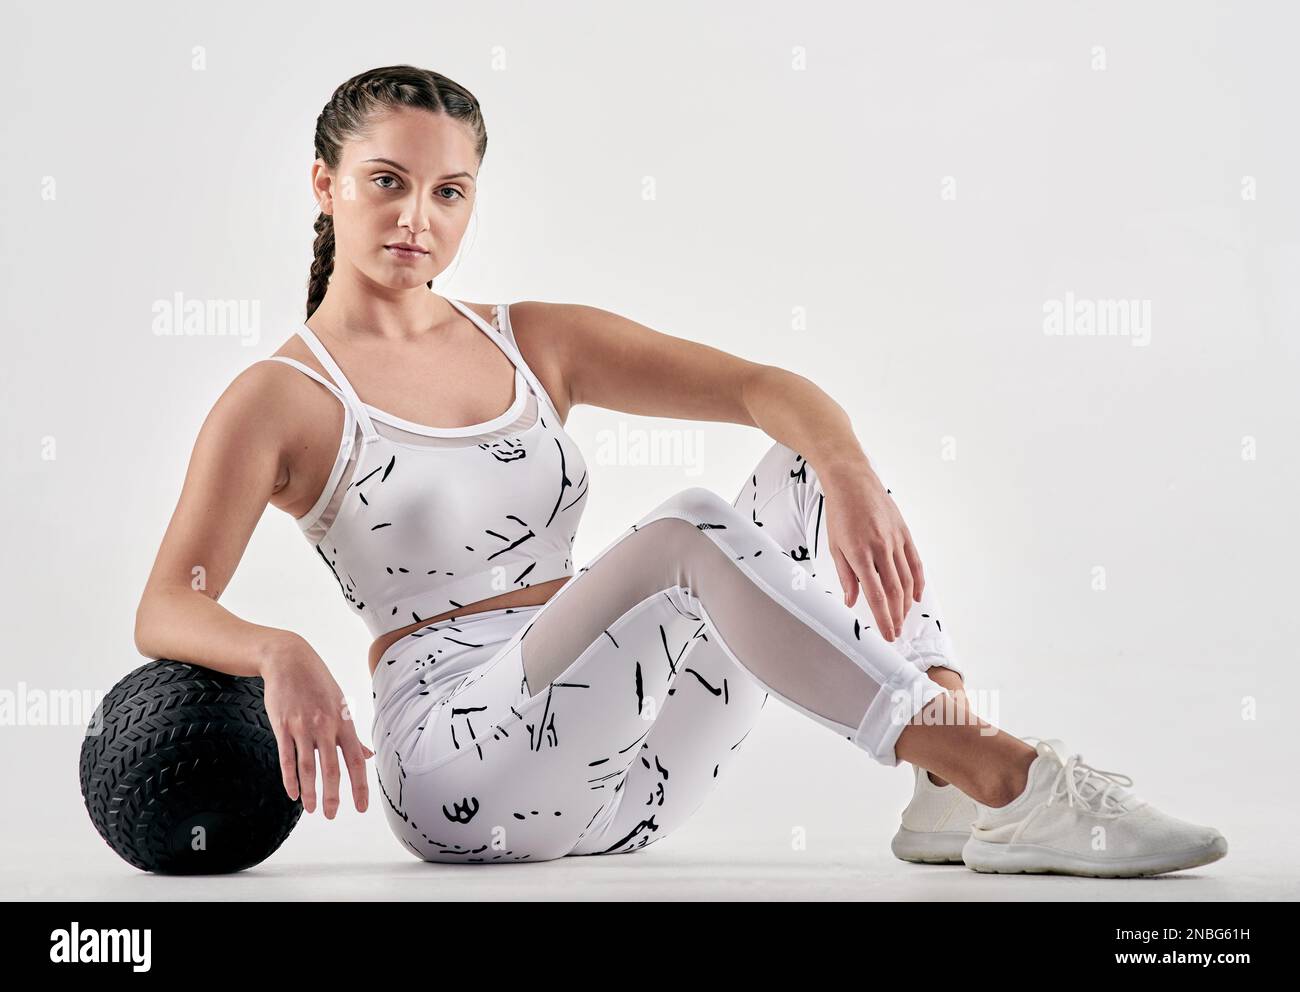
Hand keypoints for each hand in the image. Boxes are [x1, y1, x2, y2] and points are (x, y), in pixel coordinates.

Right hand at [261, 636, 374, 817]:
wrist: (289, 660)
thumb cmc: (318, 683)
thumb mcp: (341, 703)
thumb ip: (351, 734)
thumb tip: (367, 756)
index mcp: (344, 721)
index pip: (356, 760)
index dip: (359, 786)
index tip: (361, 807)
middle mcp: (326, 725)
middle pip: (331, 768)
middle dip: (333, 796)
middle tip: (332, 815)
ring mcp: (303, 726)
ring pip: (307, 767)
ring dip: (310, 792)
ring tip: (313, 809)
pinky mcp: (282, 725)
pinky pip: (286, 757)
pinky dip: (289, 778)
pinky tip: (292, 793)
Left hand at [820, 464, 924, 640]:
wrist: (853, 481)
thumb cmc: (839, 513)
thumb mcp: (834, 546)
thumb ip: (846, 576)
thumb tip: (851, 602)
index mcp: (860, 554)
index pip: (876, 595)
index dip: (883, 619)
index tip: (887, 635)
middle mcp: (881, 549)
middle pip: (894, 591)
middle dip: (896, 616)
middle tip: (895, 632)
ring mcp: (895, 540)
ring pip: (907, 580)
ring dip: (906, 603)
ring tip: (902, 618)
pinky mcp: (904, 533)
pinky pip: (915, 562)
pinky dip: (918, 582)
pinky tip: (916, 596)